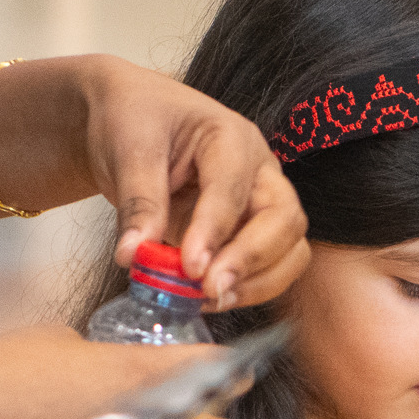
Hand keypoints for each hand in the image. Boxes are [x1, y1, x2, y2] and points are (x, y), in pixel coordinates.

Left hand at [77, 59, 308, 307]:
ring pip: (290, 250)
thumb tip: (134, 255)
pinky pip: (269, 268)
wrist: (129, 120)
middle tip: (210, 288)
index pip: (234, 188)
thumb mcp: (128, 150)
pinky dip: (247, 289)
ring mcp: (259, 204)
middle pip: (285, 220)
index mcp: (231, 137)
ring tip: (210, 298)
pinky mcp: (248, 232)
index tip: (189, 266)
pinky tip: (208, 299)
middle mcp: (258, 171)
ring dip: (258, 282)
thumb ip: (139, 202)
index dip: (214, 231)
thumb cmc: (134, 119)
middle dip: (252, 260)